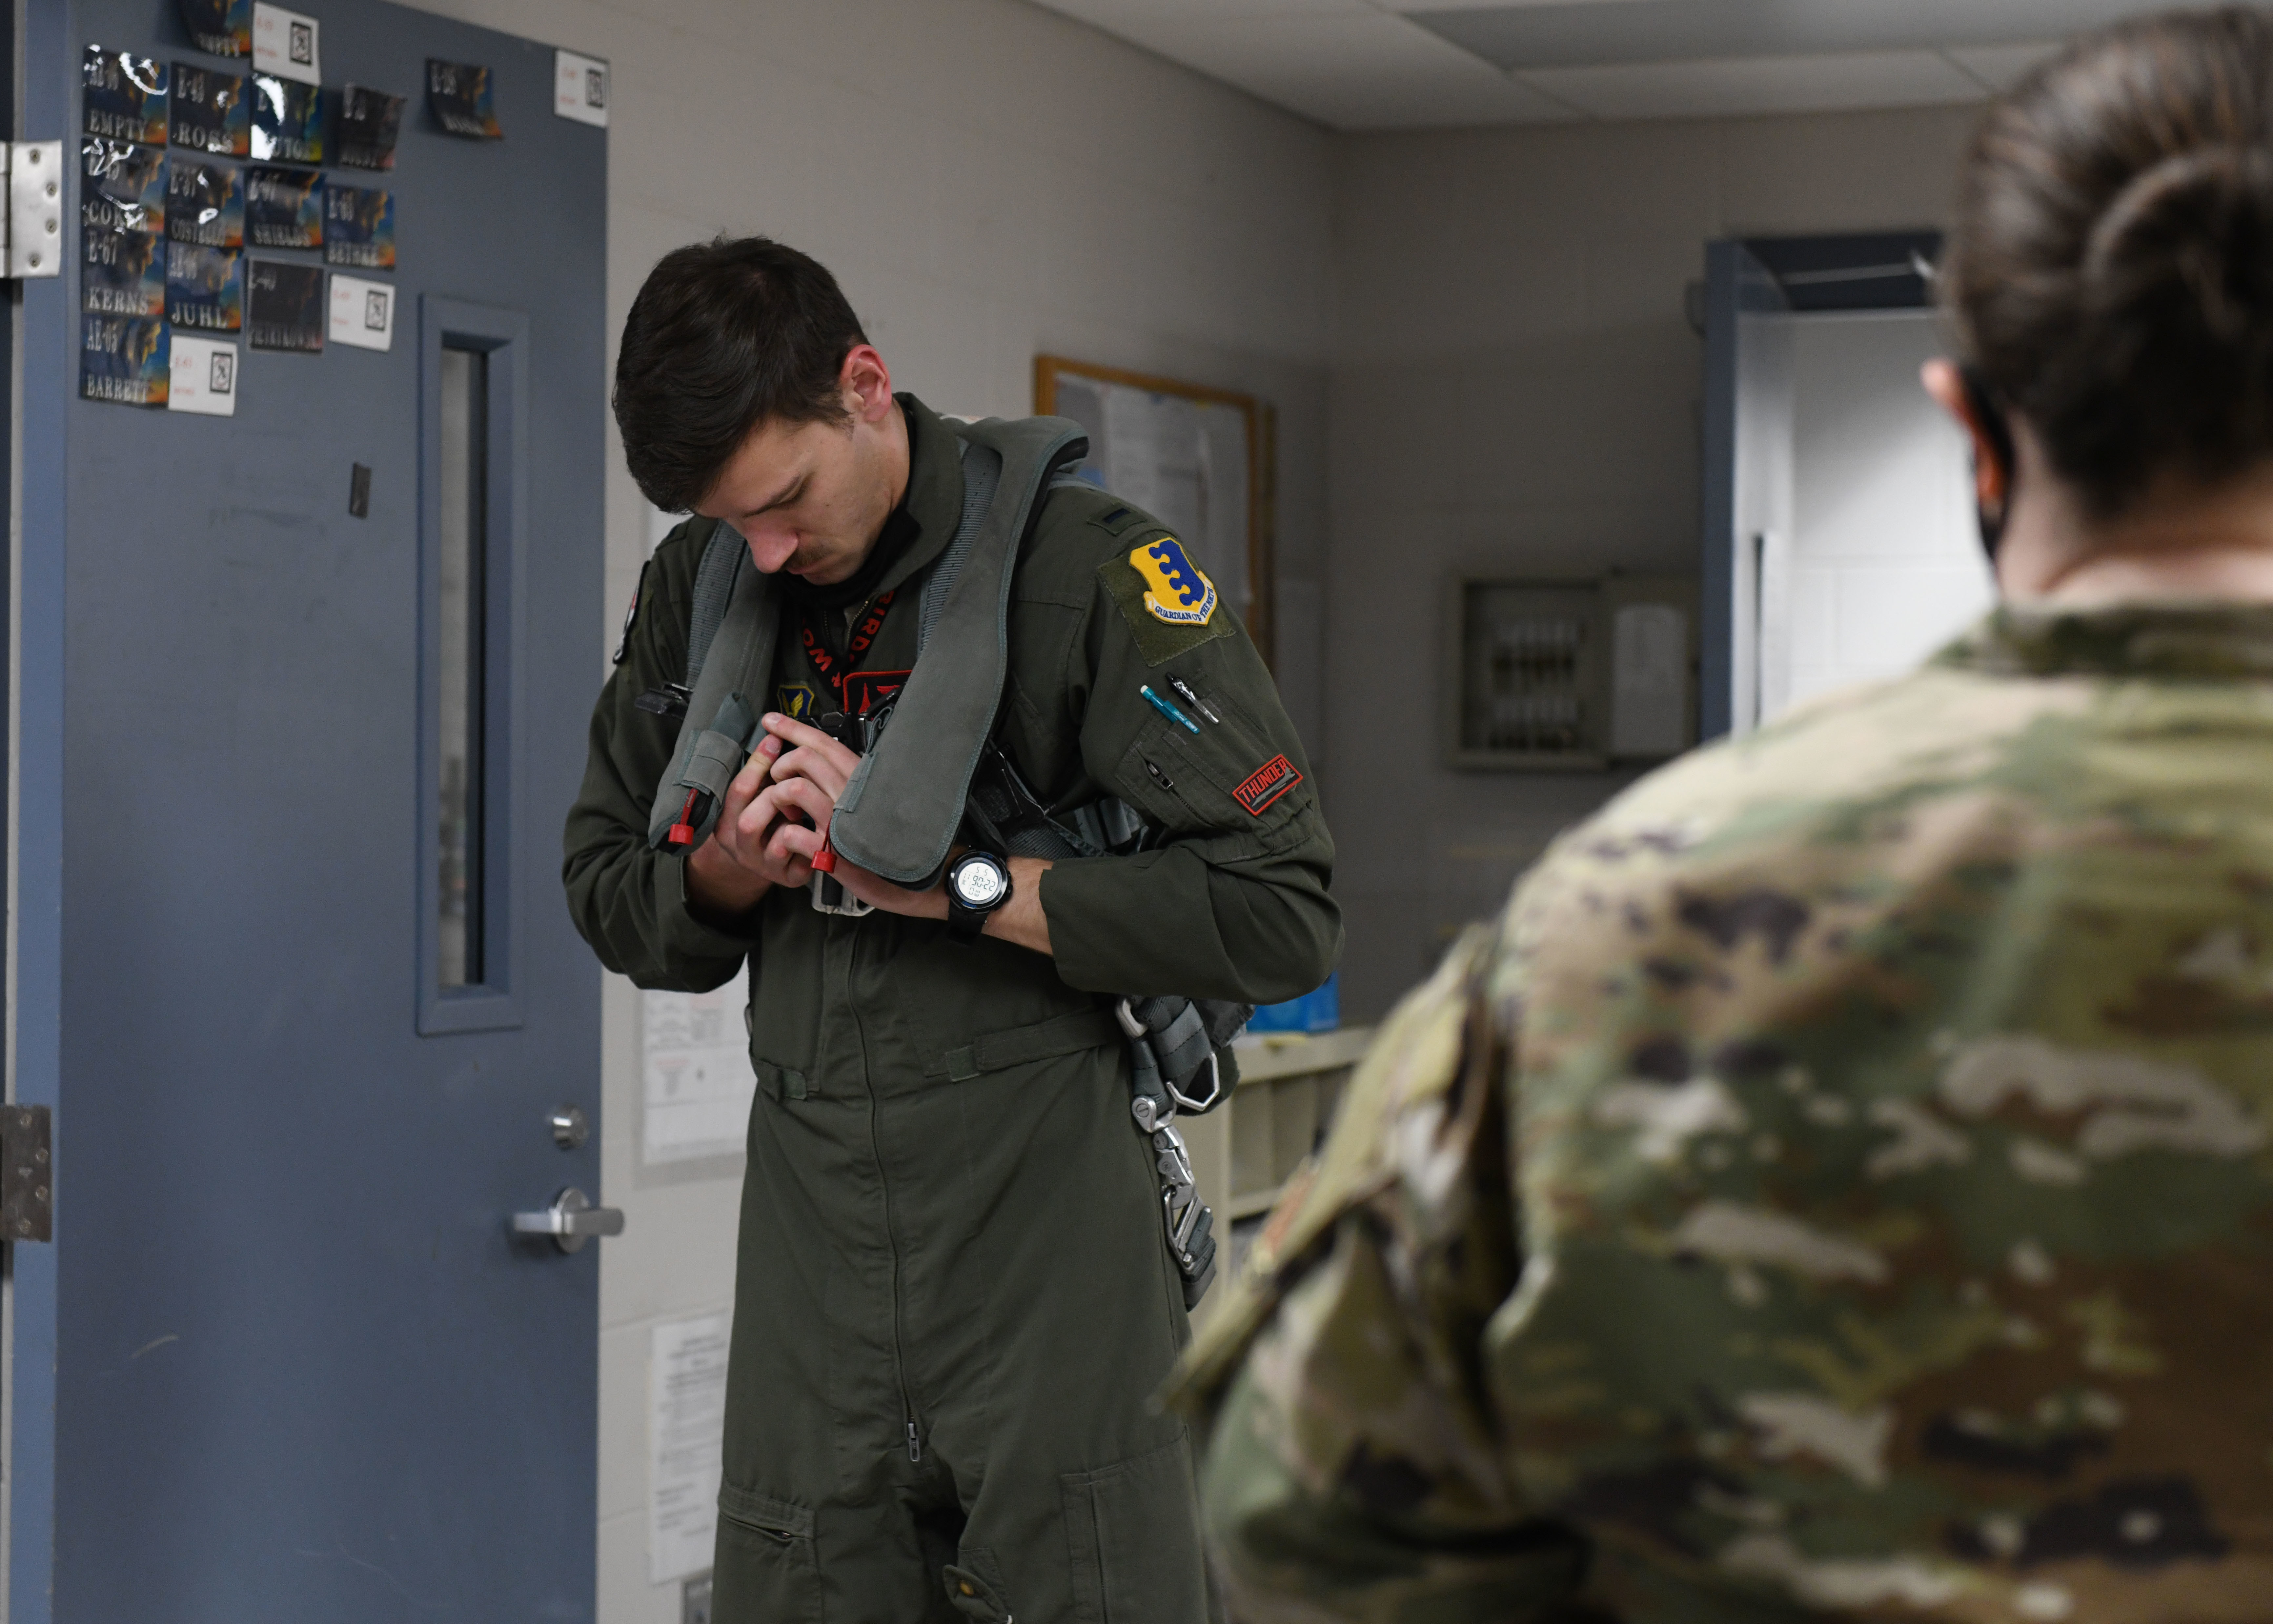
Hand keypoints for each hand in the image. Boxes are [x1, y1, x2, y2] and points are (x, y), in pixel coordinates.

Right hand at [681, 729, 801, 924]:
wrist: (777, 862)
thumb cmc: (771, 819)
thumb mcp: (758, 794)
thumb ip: (762, 772)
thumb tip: (775, 729)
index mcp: (726, 823)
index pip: (737, 791)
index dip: (758, 763)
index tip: (775, 739)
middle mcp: (741, 848)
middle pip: (748, 821)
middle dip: (774, 797)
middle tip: (792, 781)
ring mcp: (764, 866)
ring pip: (777, 840)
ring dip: (792, 819)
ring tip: (803, 808)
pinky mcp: (789, 877)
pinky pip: (799, 855)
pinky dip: (809, 837)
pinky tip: (816, 827)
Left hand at [759, 712, 1056, 951]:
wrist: (934, 880)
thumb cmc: (908, 845)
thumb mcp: (884, 805)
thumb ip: (861, 787)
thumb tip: (836, 773)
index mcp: (867, 779)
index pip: (826, 743)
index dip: (794, 727)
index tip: (771, 719)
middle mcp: (856, 794)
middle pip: (805, 757)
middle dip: (781, 762)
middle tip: (777, 774)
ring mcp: (844, 823)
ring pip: (794, 786)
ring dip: (778, 794)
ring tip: (783, 808)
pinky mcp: (836, 853)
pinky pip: (793, 832)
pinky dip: (783, 833)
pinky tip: (788, 841)